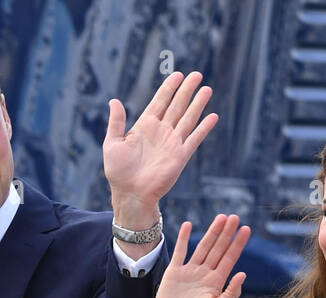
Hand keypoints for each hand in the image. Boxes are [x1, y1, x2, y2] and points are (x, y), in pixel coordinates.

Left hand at [103, 71, 217, 230]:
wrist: (130, 195)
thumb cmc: (118, 172)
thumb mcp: (112, 143)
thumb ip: (116, 122)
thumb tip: (114, 101)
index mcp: (144, 126)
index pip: (160, 102)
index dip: (168, 88)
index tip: (177, 74)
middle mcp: (161, 132)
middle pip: (177, 106)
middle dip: (187, 90)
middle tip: (197, 74)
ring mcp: (172, 143)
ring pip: (188, 118)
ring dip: (198, 104)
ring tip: (207, 89)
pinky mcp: (180, 156)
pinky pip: (194, 139)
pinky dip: (203, 128)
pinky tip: (213, 116)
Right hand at [139, 215, 247, 297]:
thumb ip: (231, 292)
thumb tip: (243, 274)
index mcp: (216, 282)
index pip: (229, 258)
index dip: (237, 244)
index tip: (246, 229)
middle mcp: (204, 274)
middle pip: (218, 249)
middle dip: (226, 233)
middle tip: (234, 217)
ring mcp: (189, 271)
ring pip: (202, 247)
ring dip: (211, 232)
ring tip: (220, 218)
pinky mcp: (174, 271)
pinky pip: (180, 251)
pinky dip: (182, 238)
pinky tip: (188, 225)